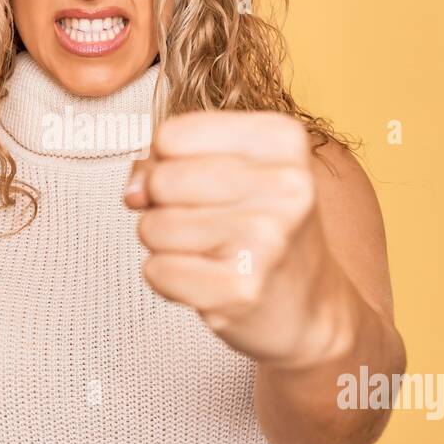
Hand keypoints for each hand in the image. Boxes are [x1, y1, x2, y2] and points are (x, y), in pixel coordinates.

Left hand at [123, 110, 336, 369]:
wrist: (309, 307)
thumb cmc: (263, 232)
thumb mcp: (233, 173)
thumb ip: (170, 161)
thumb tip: (133, 190)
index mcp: (282, 141)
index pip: (172, 135)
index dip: (167, 162)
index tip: (198, 183)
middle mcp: (284, 185)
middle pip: (161, 180)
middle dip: (163, 206)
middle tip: (204, 224)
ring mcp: (265, 239)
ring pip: (153, 227)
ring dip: (167, 246)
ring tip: (210, 253)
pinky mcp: (241, 288)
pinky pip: (156, 271)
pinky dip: (169, 281)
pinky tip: (208, 282)